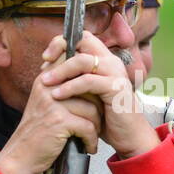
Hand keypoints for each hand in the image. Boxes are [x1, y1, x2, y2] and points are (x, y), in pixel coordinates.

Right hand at [0, 40, 103, 173]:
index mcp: (46, 80)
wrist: (21, 157)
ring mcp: (53, 103)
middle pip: (89, 88)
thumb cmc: (38, 133)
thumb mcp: (46, 105)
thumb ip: (62, 89)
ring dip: (96, 126)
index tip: (97, 96)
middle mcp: (48, 87)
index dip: (90, 79)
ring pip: (92, 108)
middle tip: (98, 121)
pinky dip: (91, 140)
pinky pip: (88, 126)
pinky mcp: (59, 120)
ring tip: (92, 136)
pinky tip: (88, 147)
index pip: (74, 65)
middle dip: (98, 107)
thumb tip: (90, 79)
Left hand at [39, 31, 158, 158]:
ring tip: (45, 81)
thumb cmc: (108, 117)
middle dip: (60, 48)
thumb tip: (49, 69)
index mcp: (105, 60)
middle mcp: (111, 62)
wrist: (129, 135)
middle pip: (84, 40)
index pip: (83, 38)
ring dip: (61, 70)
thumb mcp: (88, 94)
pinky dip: (70, 87)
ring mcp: (115, 73)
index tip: (46, 57)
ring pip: (83, 60)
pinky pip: (88, 81)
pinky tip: (57, 95)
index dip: (63, 42)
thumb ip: (75, 79)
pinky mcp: (116, 87)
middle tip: (44, 62)